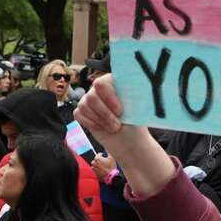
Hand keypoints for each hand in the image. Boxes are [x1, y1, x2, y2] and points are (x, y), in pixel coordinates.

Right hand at [75, 75, 175, 194]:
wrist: (129, 138)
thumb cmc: (135, 120)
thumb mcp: (138, 107)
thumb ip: (134, 95)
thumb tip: (141, 86)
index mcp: (113, 82)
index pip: (102, 83)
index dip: (109, 98)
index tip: (120, 111)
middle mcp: (99, 88)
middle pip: (92, 96)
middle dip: (105, 113)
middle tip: (117, 125)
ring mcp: (89, 99)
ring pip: (84, 106)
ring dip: (101, 121)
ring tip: (114, 128)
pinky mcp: (82, 111)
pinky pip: (79, 114)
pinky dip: (92, 123)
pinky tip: (104, 128)